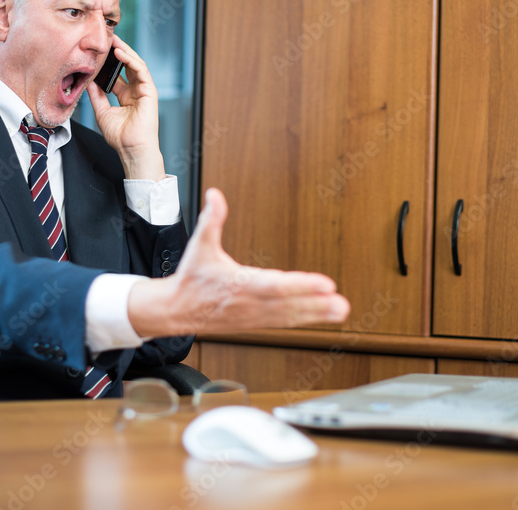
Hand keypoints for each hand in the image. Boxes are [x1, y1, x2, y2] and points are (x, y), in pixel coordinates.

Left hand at [87, 35, 165, 180]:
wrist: (131, 149)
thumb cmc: (120, 137)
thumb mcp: (102, 112)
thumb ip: (96, 95)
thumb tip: (88, 81)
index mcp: (126, 96)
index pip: (119, 73)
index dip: (109, 62)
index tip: (99, 51)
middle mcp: (136, 91)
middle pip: (128, 66)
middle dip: (118, 52)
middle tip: (107, 39)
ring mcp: (144, 91)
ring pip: (136, 65)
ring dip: (125, 52)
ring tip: (114, 41)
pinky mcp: (150, 92)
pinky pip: (141, 71)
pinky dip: (131, 61)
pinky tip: (121, 53)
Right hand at [128, 188, 350, 336]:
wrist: (176, 311)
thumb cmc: (191, 279)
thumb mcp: (199, 246)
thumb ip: (211, 219)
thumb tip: (215, 195)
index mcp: (239, 284)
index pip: (276, 286)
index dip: (301, 286)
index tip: (325, 284)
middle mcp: (250, 302)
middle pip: (289, 305)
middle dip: (316, 304)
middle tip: (341, 304)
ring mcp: (255, 315)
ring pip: (290, 316)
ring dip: (317, 314)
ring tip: (341, 310)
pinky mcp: (257, 322)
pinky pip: (284, 321)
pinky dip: (305, 319)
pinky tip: (323, 316)